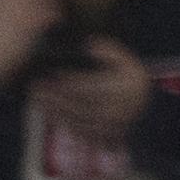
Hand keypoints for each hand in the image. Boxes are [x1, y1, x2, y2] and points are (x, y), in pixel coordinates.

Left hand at [34, 36, 151, 139]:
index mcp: (124, 90)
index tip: (53, 74)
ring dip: (52, 108)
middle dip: (54, 95)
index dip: (71, 80)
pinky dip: (58, 119)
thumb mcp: (127, 60)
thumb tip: (88, 42)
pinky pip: (75, 129)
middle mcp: (117, 110)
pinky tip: (45, 110)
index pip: (92, 87)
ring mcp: (108, 127)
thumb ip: (109, 49)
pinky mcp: (99, 137)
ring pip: (75, 118)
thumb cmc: (130, 80)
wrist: (144, 110)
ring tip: (34, 97)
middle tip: (35, 86)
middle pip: (79, 103)